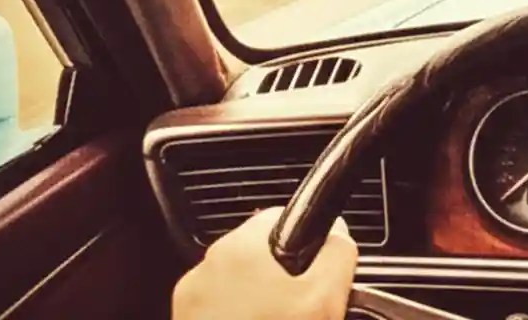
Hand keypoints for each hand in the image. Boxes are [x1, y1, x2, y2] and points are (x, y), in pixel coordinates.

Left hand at [173, 208, 357, 319]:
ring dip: (262, 301)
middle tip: (304, 310)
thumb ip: (337, 253)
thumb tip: (336, 233)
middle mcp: (205, 268)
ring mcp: (189, 302)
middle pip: (260, 254)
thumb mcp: (324, 299)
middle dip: (284, 276)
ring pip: (240, 286)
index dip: (309, 239)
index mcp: (239, 249)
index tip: (319, 271)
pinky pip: (222, 311)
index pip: (282, 216)